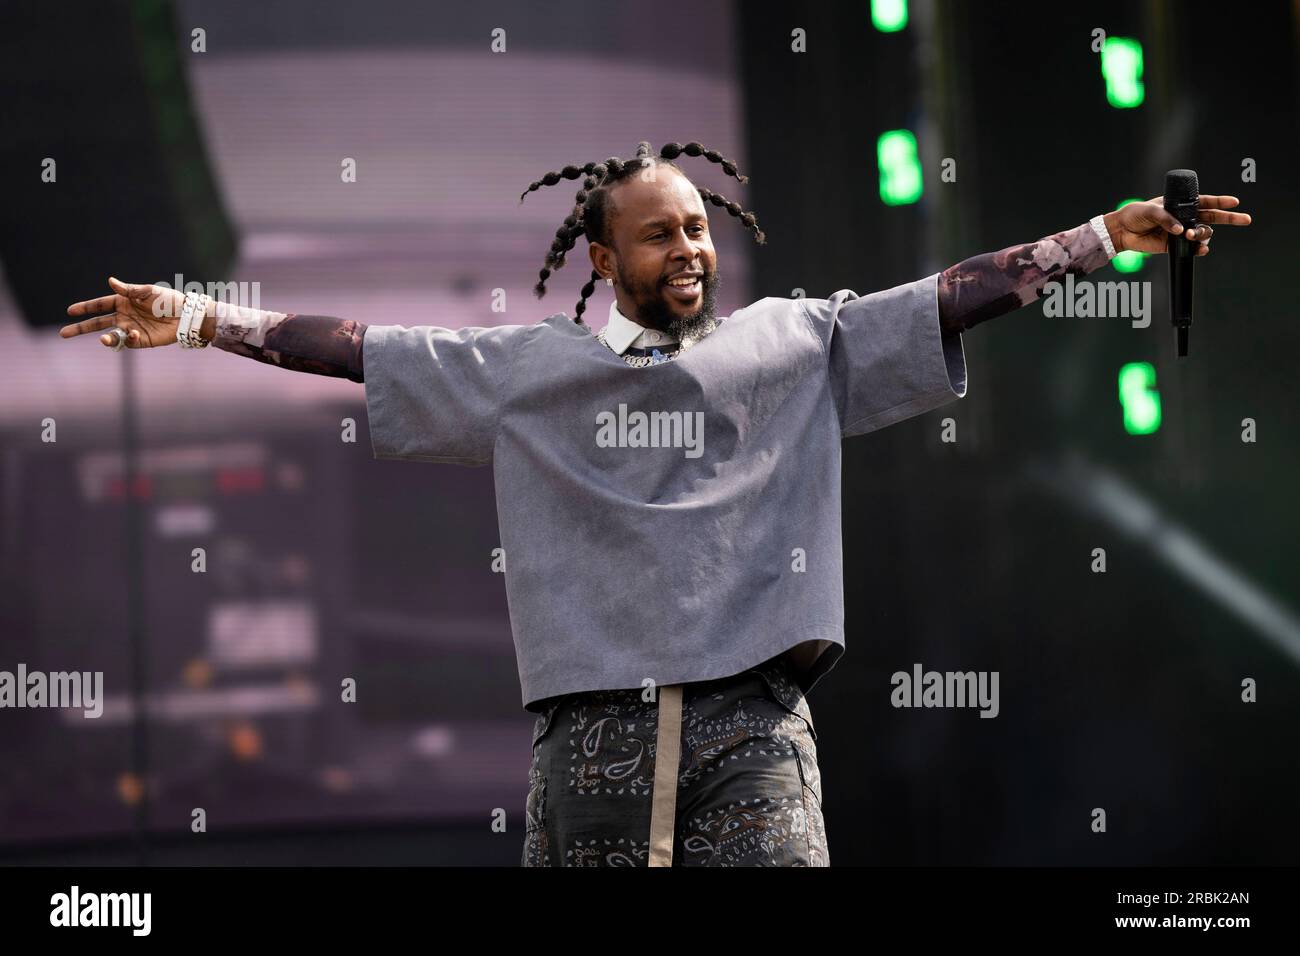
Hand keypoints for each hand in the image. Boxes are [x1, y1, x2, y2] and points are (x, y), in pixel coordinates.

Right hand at [60, 277, 190, 348]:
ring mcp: (131, 329)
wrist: (187, 316)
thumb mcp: (148, 291)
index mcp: (123, 302)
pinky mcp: (141, 340)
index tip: (70, 311)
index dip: (85, 308)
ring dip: (105, 338)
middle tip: (63, 333)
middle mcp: (124, 316)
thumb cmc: (169, 300)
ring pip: (110, 336)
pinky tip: (134, 333)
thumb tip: (110, 281)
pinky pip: (128, 342)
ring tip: (103, 339)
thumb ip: (129, 289)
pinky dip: (128, 339)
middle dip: (80, 328)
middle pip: (97, 323)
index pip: (99, 305)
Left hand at [1102, 195, 1251, 256]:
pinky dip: (1198, 249)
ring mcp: (1181, 232)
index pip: (1205, 201)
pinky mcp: (1175, 245)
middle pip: (1212, 217)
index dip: (1220, 201)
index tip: (1234, 202)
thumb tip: (1180, 230)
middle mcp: (1185, 217)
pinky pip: (1192, 248)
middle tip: (1246, 219)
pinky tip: (1200, 249)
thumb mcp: (1150, 211)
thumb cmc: (1136, 214)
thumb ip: (1166, 218)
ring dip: (1202, 235)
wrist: (1122, 231)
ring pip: (1203, 233)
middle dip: (1230, 218)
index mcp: (1181, 204)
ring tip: (1192, 236)